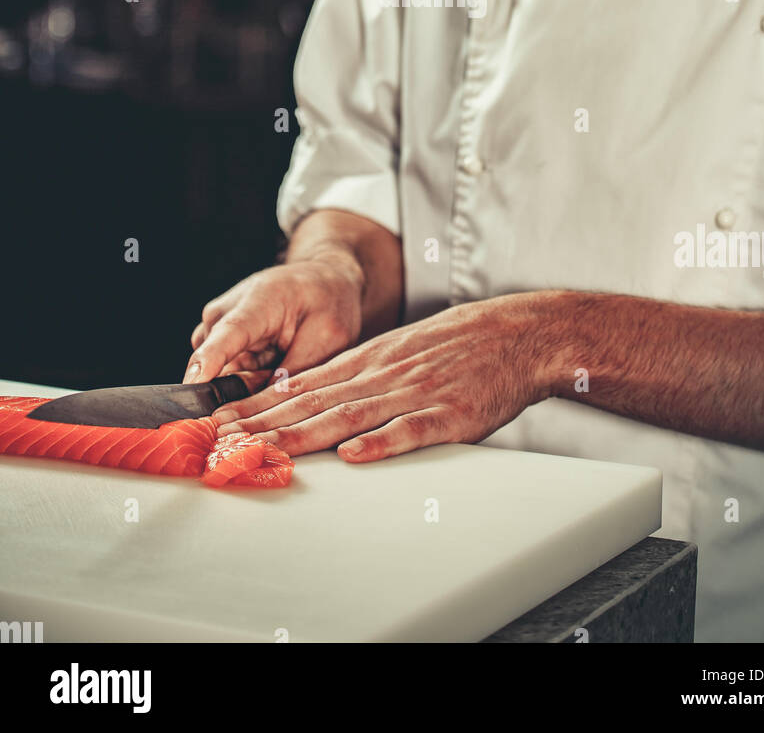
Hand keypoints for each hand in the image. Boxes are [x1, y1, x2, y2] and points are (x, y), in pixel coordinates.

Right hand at [183, 254, 364, 383]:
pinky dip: (245, 381)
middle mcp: (226, 312)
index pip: (227, 335)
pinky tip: (270, 367)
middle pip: (216, 367)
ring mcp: (216, 326)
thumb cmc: (327, 303)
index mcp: (258, 302)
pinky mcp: (216, 340)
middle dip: (239, 393)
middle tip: (277, 388)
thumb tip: (262, 410)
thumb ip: (292, 374)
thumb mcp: (326, 338)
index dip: (209, 363)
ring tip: (281, 367)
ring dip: (246, 386)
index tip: (192, 388)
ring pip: (219, 375)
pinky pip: (224, 374)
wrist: (322, 280)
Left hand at [211, 294, 551, 460]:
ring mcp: (413, 394)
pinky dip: (381, 443)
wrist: (517, 333)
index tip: (218, 421)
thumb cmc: (458, 345)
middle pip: (311, 402)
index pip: (300, 385)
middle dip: (261, 424)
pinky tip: (354, 456)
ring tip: (262, 451)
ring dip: (302, 436)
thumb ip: (357, 374)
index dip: (256, 404)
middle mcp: (381, 375)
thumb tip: (307, 394)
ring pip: (348, 416)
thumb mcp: (399, 349)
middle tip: (220, 443)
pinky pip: (410, 430)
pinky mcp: (448, 415)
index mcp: (368, 361)